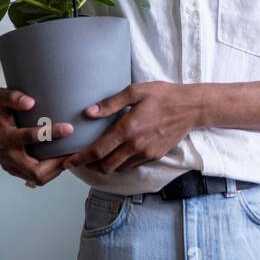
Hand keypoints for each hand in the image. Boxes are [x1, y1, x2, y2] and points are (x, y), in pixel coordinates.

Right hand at [0, 87, 74, 186]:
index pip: (27, 138)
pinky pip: (36, 178)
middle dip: (57, 162)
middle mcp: (7, 155)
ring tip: (71, 155)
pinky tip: (61, 159)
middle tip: (74, 151)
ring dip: (57, 169)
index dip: (50, 134)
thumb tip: (30, 102)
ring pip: (38, 178)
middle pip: (35, 170)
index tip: (69, 129)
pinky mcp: (16, 171)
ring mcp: (11, 166)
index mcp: (4, 136)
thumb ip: (12, 97)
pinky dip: (51, 172)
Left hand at [62, 81, 203, 174]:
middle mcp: (136, 145)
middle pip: (106, 165)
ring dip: (107, 165)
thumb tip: (89, 112)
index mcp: (128, 128)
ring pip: (119, 168)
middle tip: (83, 159)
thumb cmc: (164, 95)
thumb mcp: (136, 91)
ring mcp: (146, 153)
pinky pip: (133, 165)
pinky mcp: (155, 156)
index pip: (98, 150)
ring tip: (100, 157)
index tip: (68, 162)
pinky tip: (120, 153)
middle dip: (91, 165)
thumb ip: (111, 103)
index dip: (80, 158)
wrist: (191, 108)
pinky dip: (122, 163)